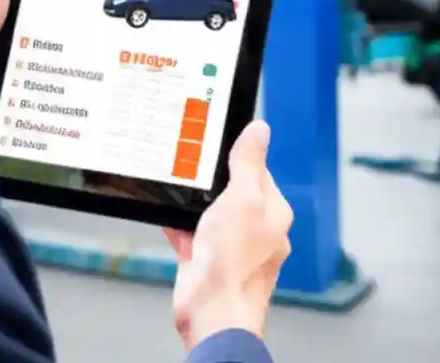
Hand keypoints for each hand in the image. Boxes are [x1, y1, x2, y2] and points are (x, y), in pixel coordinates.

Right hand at [164, 121, 292, 349]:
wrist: (212, 309)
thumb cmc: (235, 259)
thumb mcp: (242, 197)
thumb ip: (248, 163)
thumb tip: (259, 130)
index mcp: (274, 213)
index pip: (260, 173)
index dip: (239, 156)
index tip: (218, 144)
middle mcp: (257, 232)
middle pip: (234, 193)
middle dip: (212, 182)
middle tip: (192, 166)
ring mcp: (231, 249)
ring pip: (211, 216)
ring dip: (194, 205)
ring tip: (176, 188)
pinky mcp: (207, 263)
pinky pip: (191, 237)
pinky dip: (178, 227)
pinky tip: (165, 217)